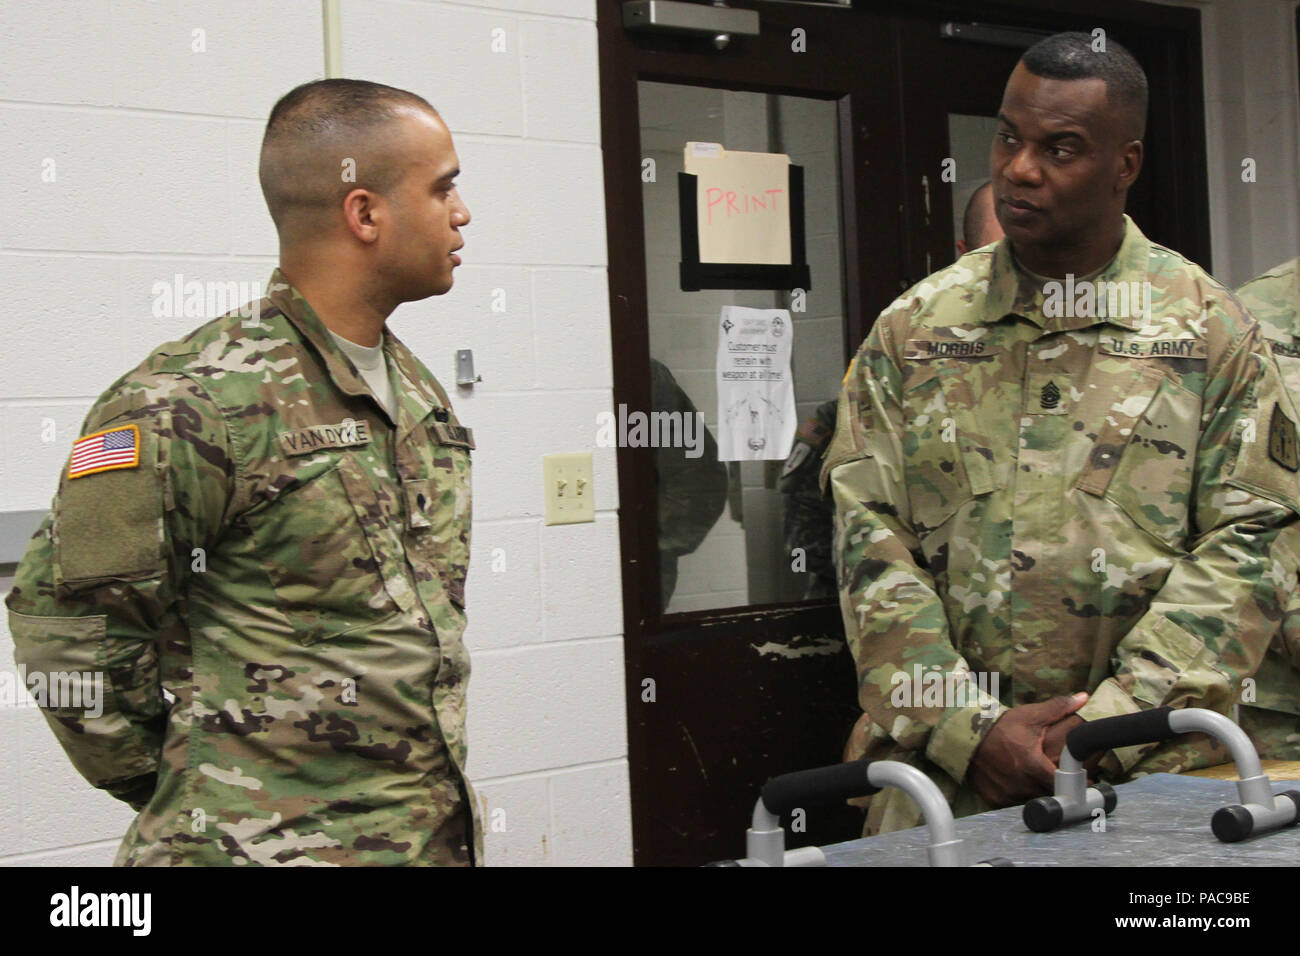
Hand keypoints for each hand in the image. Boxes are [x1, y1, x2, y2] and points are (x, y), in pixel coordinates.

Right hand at [968, 693, 1087, 808]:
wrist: (965, 737)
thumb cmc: (999, 727)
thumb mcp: (1030, 716)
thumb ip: (1058, 709)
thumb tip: (1083, 698)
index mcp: (1033, 766)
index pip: (1065, 784)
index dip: (1077, 783)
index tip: (1083, 779)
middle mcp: (1021, 784)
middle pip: (1051, 794)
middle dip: (1059, 786)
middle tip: (1059, 773)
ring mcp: (1008, 794)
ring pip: (1035, 800)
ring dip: (1040, 791)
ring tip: (1039, 776)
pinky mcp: (996, 800)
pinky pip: (1016, 804)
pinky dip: (1022, 795)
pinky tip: (1021, 782)